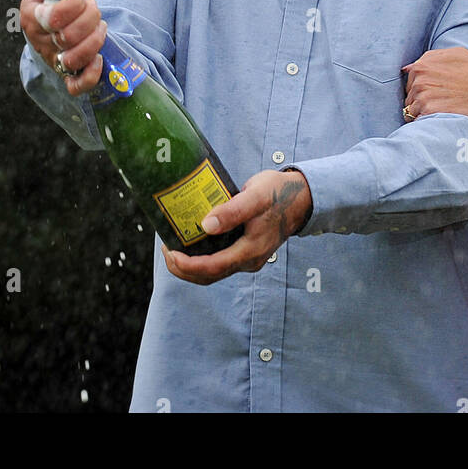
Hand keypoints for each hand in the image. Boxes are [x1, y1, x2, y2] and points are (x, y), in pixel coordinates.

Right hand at [18, 0, 106, 97]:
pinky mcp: (66, 74)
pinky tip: (99, 58)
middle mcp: (41, 43)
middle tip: (94, 7)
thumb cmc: (50, 2)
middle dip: (90, 17)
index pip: (54, 17)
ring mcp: (54, 60)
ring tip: (101, 25)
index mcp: (32, 19)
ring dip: (95, 40)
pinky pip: (76, 86)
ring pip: (74, 59)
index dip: (75, 3)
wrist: (50, 25)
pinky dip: (90, 75)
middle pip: (68, 37)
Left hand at [163, 169, 312, 285]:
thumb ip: (232, 211)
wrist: (301, 197)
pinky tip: (193, 242)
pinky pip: (220, 261)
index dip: (188, 265)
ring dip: (191, 265)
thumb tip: (206, 224)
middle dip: (183, 268)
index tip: (170, 252)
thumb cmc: (278, 193)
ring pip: (214, 271)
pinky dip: (202, 257)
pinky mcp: (246, 251)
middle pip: (209, 275)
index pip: (212, 267)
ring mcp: (248, 257)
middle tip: (166, 249)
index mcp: (250, 250)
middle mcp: (249, 260)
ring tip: (174, 247)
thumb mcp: (254, 196)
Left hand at [403, 47, 467, 132]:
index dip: (422, 86)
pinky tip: (440, 119)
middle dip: (420, 99)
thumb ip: (432, 57)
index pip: (410, 77)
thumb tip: (410, 66)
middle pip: (409, 94)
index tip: (435, 91)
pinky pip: (417, 119)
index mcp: (423, 64)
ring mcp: (423, 94)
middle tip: (440, 103)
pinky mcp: (428, 110)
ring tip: (441, 112)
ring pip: (411, 108)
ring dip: (421, 112)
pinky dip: (425, 121)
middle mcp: (420, 77)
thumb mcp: (457, 54)